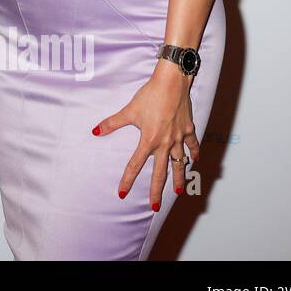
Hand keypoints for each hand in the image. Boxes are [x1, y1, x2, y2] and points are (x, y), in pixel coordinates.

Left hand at [93, 61, 197, 209]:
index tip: (122, 193)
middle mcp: (165, 143)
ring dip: (179, 178)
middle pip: (160, 172)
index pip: (135, 165)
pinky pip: (192, 146)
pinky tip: (195, 161)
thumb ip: (112, 123)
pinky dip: (194, 154)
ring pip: (179, 163)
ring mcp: (179, 138)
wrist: (172, 83)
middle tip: (154, 207)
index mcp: (149, 140)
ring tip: (178, 192)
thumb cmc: (150, 96)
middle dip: (156, 191)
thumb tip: (96, 131)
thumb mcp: (129, 110)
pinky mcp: (188, 130)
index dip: (127, 180)